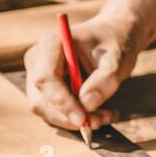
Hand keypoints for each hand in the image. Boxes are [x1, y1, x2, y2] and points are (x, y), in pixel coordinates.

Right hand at [23, 14, 137, 130]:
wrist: (112, 35)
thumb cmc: (113, 41)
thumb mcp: (117, 57)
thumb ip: (105, 79)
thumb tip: (87, 104)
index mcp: (51, 43)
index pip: (46, 79)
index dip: (61, 102)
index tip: (82, 119)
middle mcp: (38, 59)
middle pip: (41, 99)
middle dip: (69, 116)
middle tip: (100, 121)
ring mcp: (38, 75)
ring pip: (47, 110)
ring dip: (75, 120)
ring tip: (106, 116)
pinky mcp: (46, 89)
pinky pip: (55, 111)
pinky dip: (75, 117)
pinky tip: (99, 114)